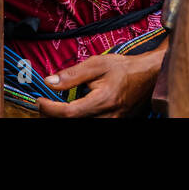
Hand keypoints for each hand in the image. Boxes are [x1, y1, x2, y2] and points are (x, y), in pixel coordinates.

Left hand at [36, 52, 161, 117]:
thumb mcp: (97, 64)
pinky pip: (91, 123)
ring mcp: (112, 123)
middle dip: (53, 116)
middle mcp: (107, 117)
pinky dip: (77, 118)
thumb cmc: (123, 68)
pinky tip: (72, 111)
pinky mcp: (113, 123)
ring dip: (64, 118)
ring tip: (55, 108)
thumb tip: (49, 82)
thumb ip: (72, 74)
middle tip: (43, 106)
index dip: (49, 108)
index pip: (68, 113)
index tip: (39, 100)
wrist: (149, 76)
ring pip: (81, 125)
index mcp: (102, 101)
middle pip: (72, 123)